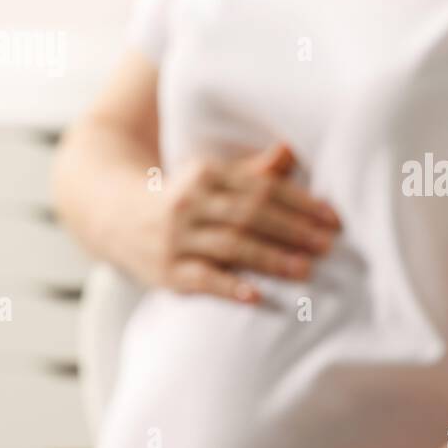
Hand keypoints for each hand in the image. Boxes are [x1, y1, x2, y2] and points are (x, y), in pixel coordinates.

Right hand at [145, 143, 339, 301]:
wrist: (113, 217)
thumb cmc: (183, 198)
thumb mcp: (212, 177)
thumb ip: (254, 171)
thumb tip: (292, 150)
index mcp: (206, 174)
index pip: (261, 188)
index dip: (300, 203)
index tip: (333, 219)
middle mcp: (189, 202)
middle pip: (249, 215)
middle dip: (293, 230)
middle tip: (328, 245)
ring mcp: (176, 238)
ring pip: (230, 246)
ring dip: (271, 258)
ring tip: (306, 270)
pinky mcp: (167, 271)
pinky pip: (202, 279)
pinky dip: (230, 288)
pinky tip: (257, 296)